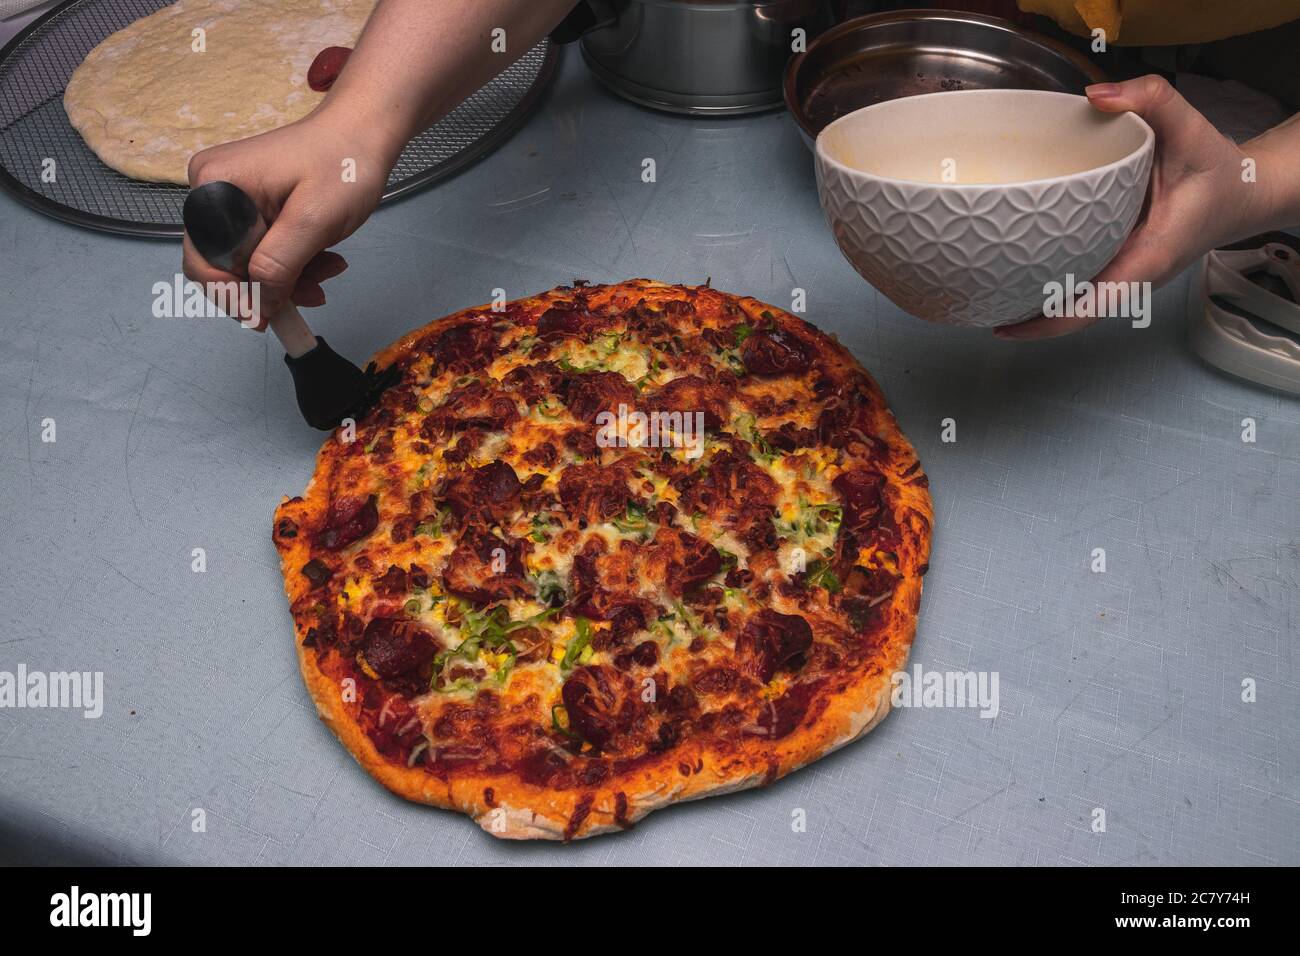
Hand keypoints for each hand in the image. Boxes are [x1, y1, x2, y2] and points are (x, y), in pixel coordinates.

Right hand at [182, 107, 397, 328]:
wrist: (363, 133)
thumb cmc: (342, 164)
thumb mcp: (312, 222)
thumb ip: (278, 267)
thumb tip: (257, 307)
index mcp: (216, 186)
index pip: (206, 261)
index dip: (234, 297)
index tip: (267, 320)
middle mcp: (211, 189)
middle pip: (224, 265)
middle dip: (269, 287)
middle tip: (313, 294)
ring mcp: (229, 197)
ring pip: (247, 263)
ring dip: (288, 278)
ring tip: (329, 270)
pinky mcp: (249, 205)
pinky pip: (261, 249)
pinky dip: (292, 263)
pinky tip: (323, 259)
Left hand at [996, 75, 1269, 339]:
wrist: (1242, 194)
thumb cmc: (1218, 168)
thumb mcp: (1191, 127)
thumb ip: (1152, 99)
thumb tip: (1095, 94)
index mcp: (1149, 259)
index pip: (1092, 304)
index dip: (1049, 322)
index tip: (1010, 327)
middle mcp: (1133, 276)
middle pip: (1072, 312)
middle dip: (1026, 319)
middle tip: (974, 306)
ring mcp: (1125, 274)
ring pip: (1074, 301)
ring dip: (1033, 305)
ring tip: (982, 296)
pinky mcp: (1119, 263)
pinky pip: (1080, 281)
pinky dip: (1048, 282)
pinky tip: (1013, 270)